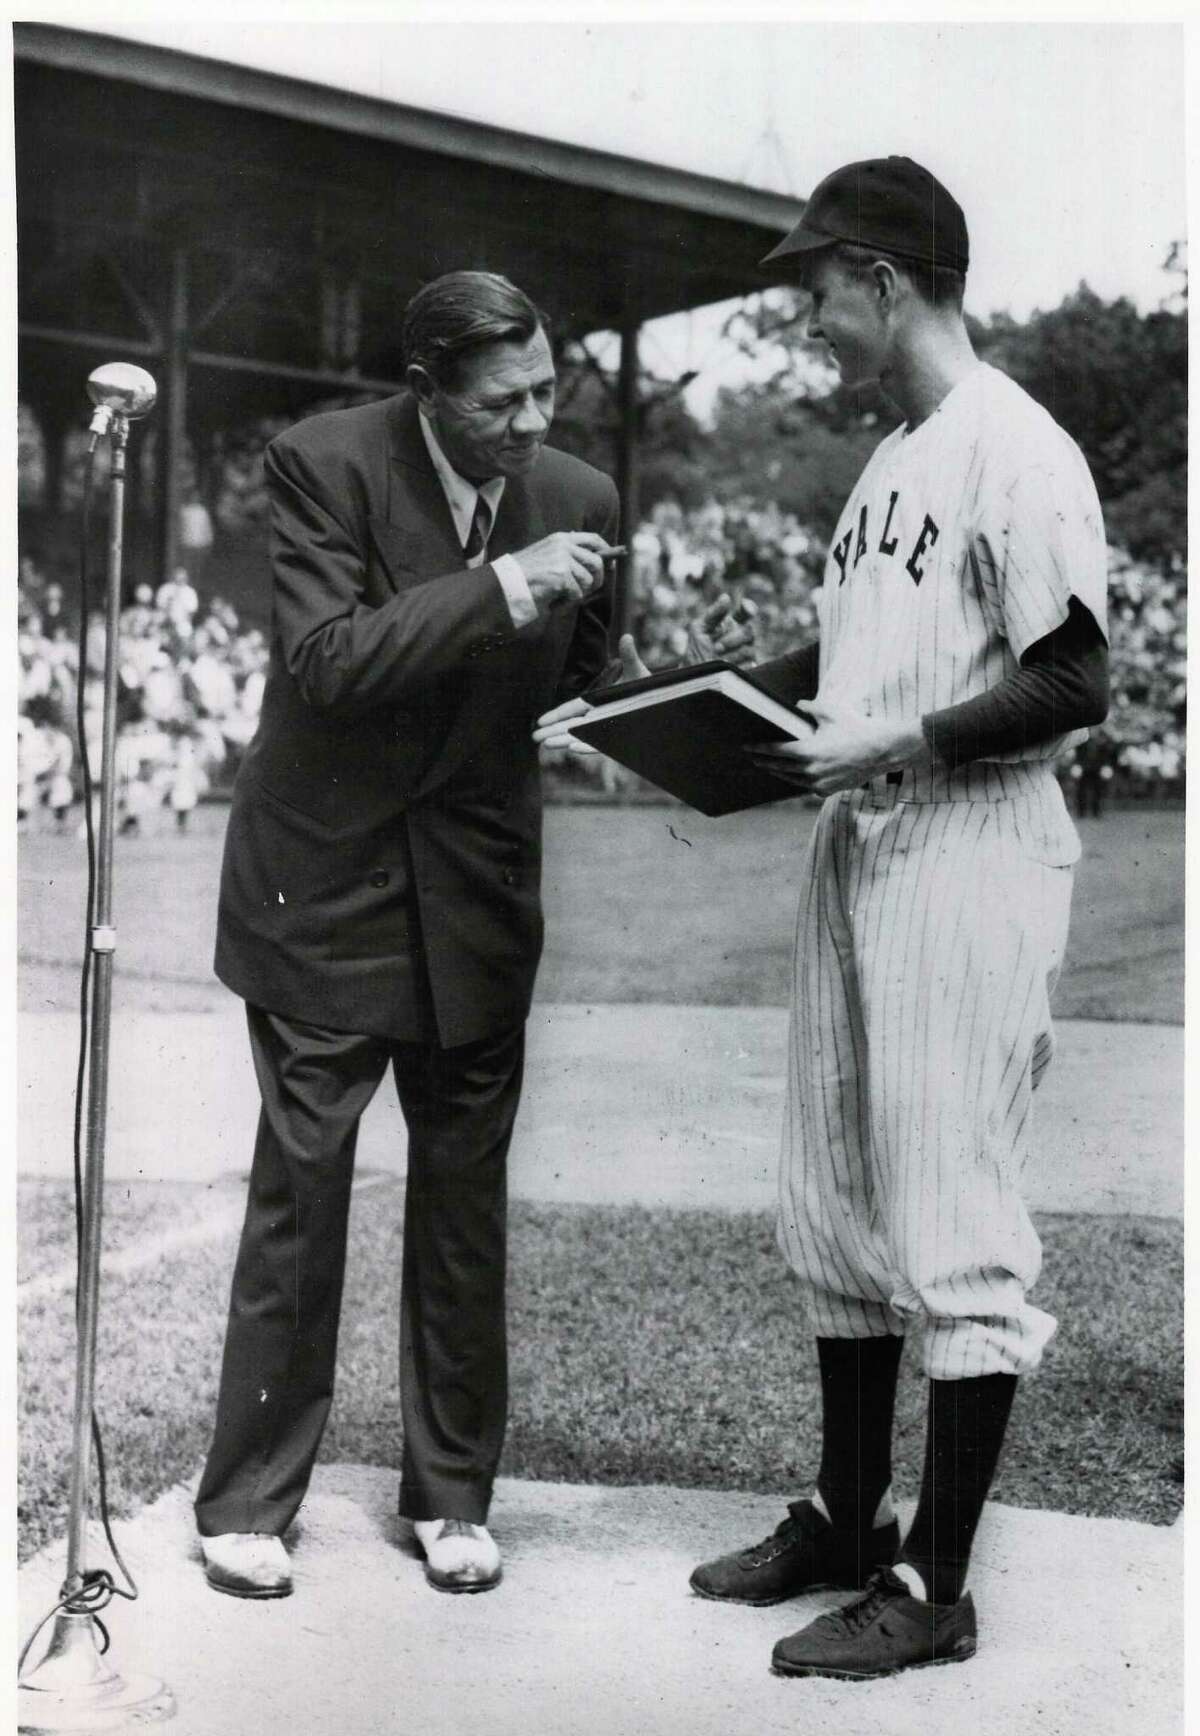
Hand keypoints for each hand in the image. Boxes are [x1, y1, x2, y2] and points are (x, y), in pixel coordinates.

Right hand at [514, 532, 620, 611]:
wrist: (505, 584)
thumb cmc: (524, 575)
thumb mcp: (546, 555)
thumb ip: (567, 554)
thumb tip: (596, 563)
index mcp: (561, 538)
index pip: (593, 539)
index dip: (606, 552)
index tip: (611, 565)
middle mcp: (564, 545)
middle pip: (597, 562)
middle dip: (596, 580)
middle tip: (584, 591)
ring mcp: (563, 560)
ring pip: (588, 580)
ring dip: (578, 593)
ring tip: (561, 596)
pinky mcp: (561, 576)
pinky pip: (577, 593)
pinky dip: (567, 602)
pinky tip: (554, 601)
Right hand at [533, 635, 647, 752]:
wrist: (669, 703)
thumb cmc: (652, 690)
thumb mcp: (638, 673)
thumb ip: (630, 658)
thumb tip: (626, 637)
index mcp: (600, 702)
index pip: (574, 709)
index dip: (557, 715)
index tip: (540, 720)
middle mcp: (601, 717)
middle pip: (572, 726)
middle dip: (553, 731)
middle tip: (534, 738)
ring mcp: (609, 729)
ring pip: (581, 737)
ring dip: (564, 740)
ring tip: (545, 744)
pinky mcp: (618, 739)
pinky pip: (600, 744)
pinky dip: (587, 745)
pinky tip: (572, 747)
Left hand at [684, 592, 757, 668]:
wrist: (695, 674)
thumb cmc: (698, 649)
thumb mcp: (699, 628)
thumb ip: (713, 614)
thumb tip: (726, 598)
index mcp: (733, 623)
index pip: (746, 612)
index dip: (749, 608)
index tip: (746, 607)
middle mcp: (743, 636)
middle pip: (748, 632)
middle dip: (732, 639)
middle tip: (717, 647)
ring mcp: (748, 652)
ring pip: (749, 650)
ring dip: (731, 654)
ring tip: (717, 659)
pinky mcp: (750, 668)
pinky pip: (749, 665)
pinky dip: (735, 666)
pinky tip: (725, 669)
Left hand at [746, 701, 928, 796]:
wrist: (883, 750)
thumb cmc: (858, 728)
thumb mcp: (832, 711)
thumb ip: (810, 707)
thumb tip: (798, 705)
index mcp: (808, 751)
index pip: (776, 751)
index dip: (759, 749)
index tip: (746, 747)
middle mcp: (811, 771)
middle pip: (780, 768)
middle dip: (765, 762)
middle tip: (753, 757)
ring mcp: (819, 783)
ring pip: (792, 779)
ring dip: (779, 772)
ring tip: (768, 767)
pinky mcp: (828, 790)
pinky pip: (807, 785)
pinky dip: (798, 779)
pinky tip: (793, 774)